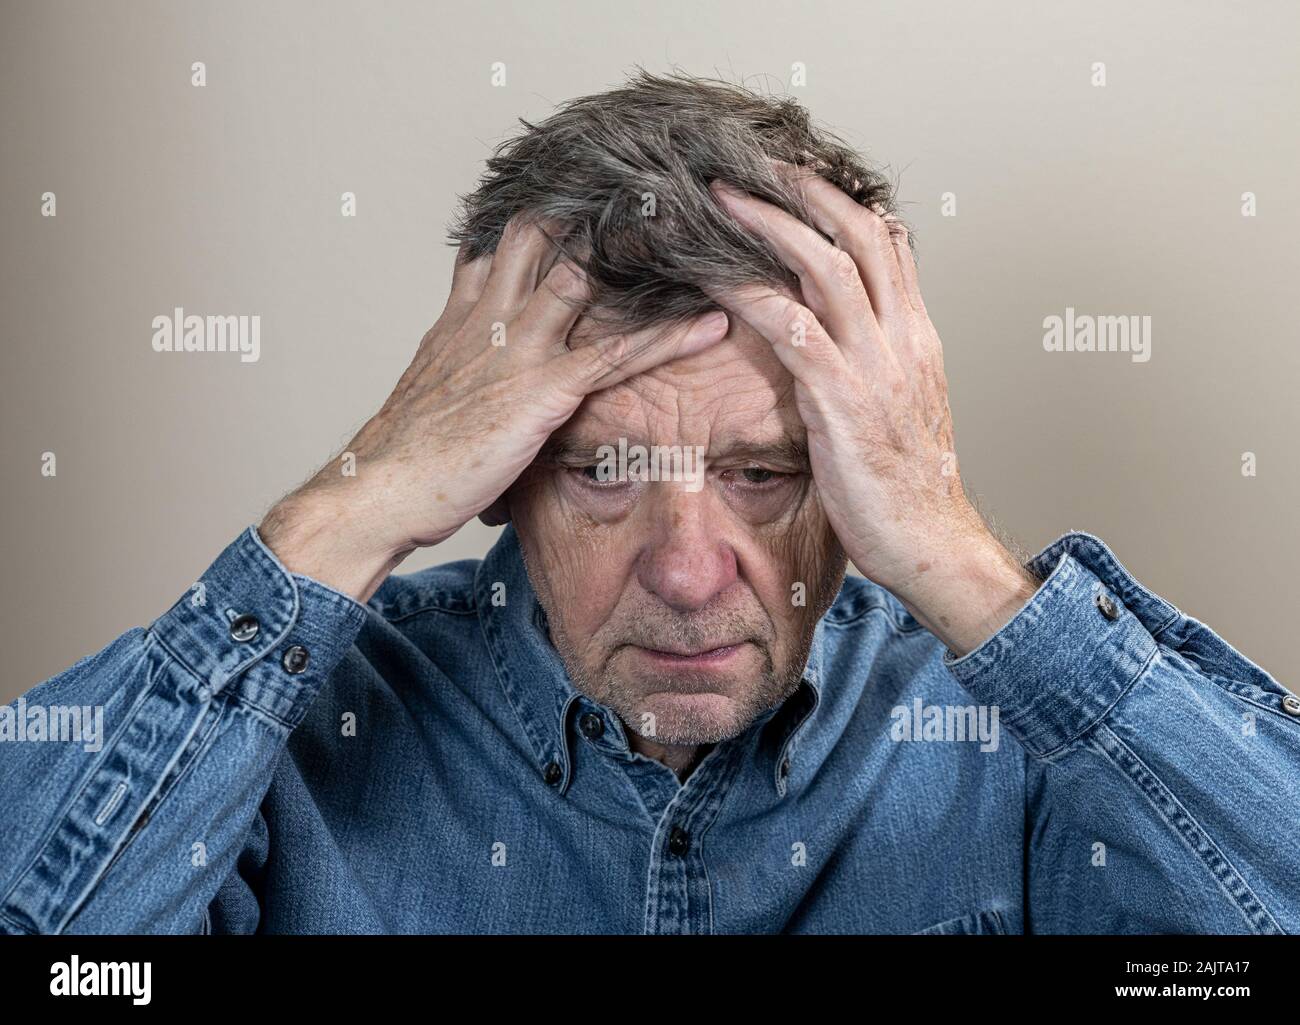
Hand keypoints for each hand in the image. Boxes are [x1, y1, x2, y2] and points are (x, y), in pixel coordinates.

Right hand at [260, 218, 729, 601]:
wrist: (382, 486)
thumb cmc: (408, 449)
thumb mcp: (432, 386)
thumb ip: (461, 355)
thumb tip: (475, 353)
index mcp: (464, 314)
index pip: (505, 241)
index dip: (542, 211)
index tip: (581, 186)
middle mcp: (491, 316)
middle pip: (544, 237)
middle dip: (593, 210)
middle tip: (648, 185)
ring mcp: (519, 348)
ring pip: (586, 282)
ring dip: (642, 259)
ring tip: (695, 234)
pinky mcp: (543, 389)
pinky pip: (617, 354)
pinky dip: (669, 337)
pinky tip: (710, 323)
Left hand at [707, 169, 1036, 654]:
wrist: (931, 541)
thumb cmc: (907, 485)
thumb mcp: (901, 407)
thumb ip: (878, 361)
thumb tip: (841, 332)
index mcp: (917, 338)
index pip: (889, 247)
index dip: (845, 203)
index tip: (805, 176)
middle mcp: (902, 339)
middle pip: (859, 237)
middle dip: (808, 192)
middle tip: (760, 163)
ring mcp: (875, 366)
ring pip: (827, 267)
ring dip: (771, 225)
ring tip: (726, 199)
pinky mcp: (843, 401)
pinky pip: (794, 329)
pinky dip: (753, 294)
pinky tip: (718, 278)